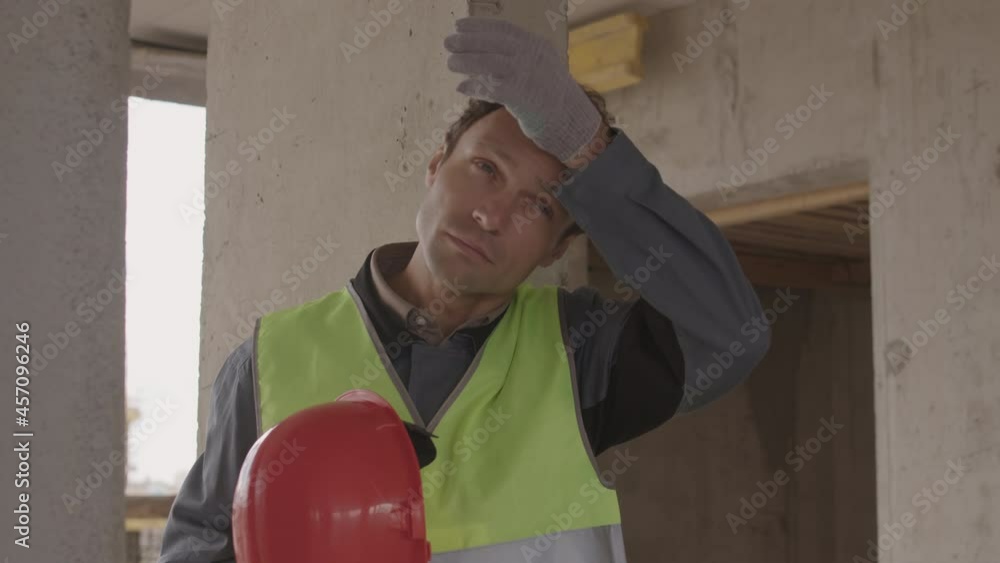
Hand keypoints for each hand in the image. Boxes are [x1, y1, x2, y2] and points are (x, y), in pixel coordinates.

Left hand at [444, 17, 602, 163]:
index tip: (459, 25)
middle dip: (469, 41)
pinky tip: (462, 87)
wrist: (571, 121)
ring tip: (450, 62)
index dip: (479, 26)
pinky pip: (493, 88)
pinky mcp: (524, 97)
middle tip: (448, 42)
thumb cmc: (550, 96)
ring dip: (468, 62)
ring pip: (491, 63)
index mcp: (537, 46)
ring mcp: (529, 76)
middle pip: (495, 43)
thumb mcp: (538, 69)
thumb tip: (481, 56)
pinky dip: (476, 87)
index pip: (504, 30)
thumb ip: (515, 60)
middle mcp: (533, 57)